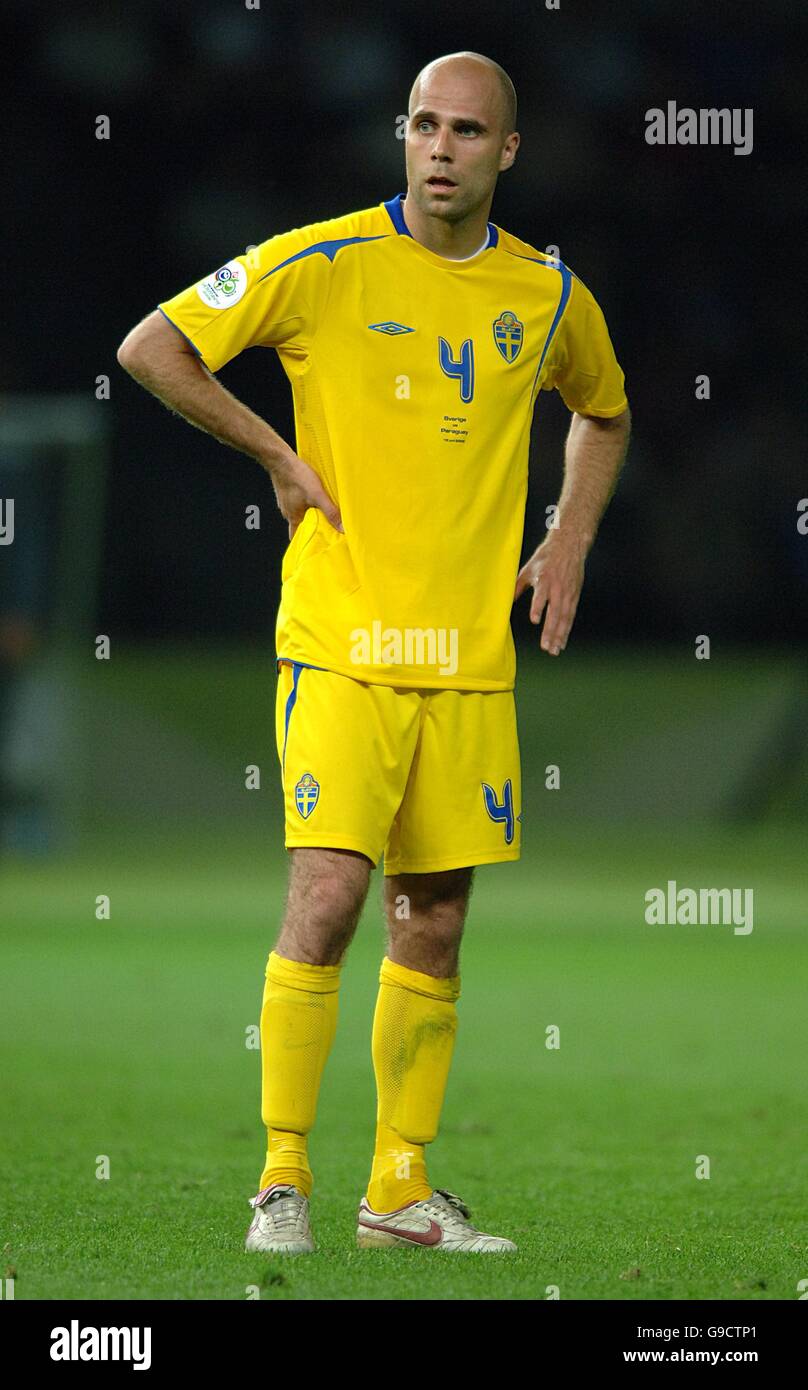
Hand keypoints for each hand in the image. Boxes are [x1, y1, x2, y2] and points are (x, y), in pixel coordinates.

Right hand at [264, 450, 342, 539]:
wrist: (281, 459)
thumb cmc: (297, 476)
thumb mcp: (318, 495)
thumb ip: (330, 512)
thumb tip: (342, 528)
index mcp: (293, 517)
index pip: (297, 537)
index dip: (306, 542)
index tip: (316, 544)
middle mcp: (287, 511)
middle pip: (299, 525)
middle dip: (311, 528)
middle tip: (324, 528)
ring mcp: (285, 501)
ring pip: (298, 513)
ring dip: (308, 514)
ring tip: (321, 512)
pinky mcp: (286, 491)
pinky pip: (296, 501)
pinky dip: (304, 503)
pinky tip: (311, 497)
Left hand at [513, 532, 586, 654]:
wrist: (570, 546)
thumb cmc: (546, 557)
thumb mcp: (528, 568)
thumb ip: (517, 586)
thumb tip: (506, 601)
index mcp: (544, 579)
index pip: (541, 595)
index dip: (538, 607)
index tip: (535, 619)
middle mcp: (558, 588)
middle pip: (555, 612)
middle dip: (550, 631)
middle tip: (545, 647)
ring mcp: (568, 593)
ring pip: (564, 618)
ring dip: (559, 635)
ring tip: (554, 650)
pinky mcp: (574, 596)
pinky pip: (570, 616)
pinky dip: (566, 630)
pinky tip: (561, 642)